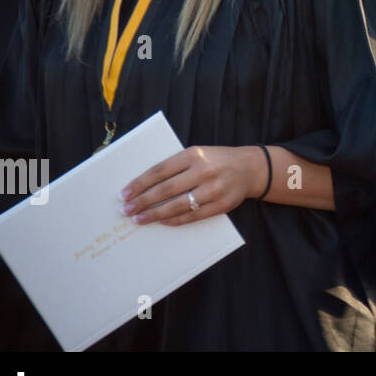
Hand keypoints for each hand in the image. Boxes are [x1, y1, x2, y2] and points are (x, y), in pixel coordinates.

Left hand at [120, 145, 263, 226]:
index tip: (125, 194)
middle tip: (127, 210)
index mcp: (194, 154)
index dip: (140, 183)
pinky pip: (193, 215)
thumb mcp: (198, 154)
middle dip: (143, 201)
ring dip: (155, 214)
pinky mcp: (222, 205)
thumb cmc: (217, 160)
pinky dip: (175, 220)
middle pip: (166, 189)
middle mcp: (204, 170)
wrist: (250, 168)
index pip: (160, 171)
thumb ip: (176, 166)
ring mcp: (214, 189)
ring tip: (140, 219)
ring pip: (178, 205)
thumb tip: (144, 186)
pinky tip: (163, 222)